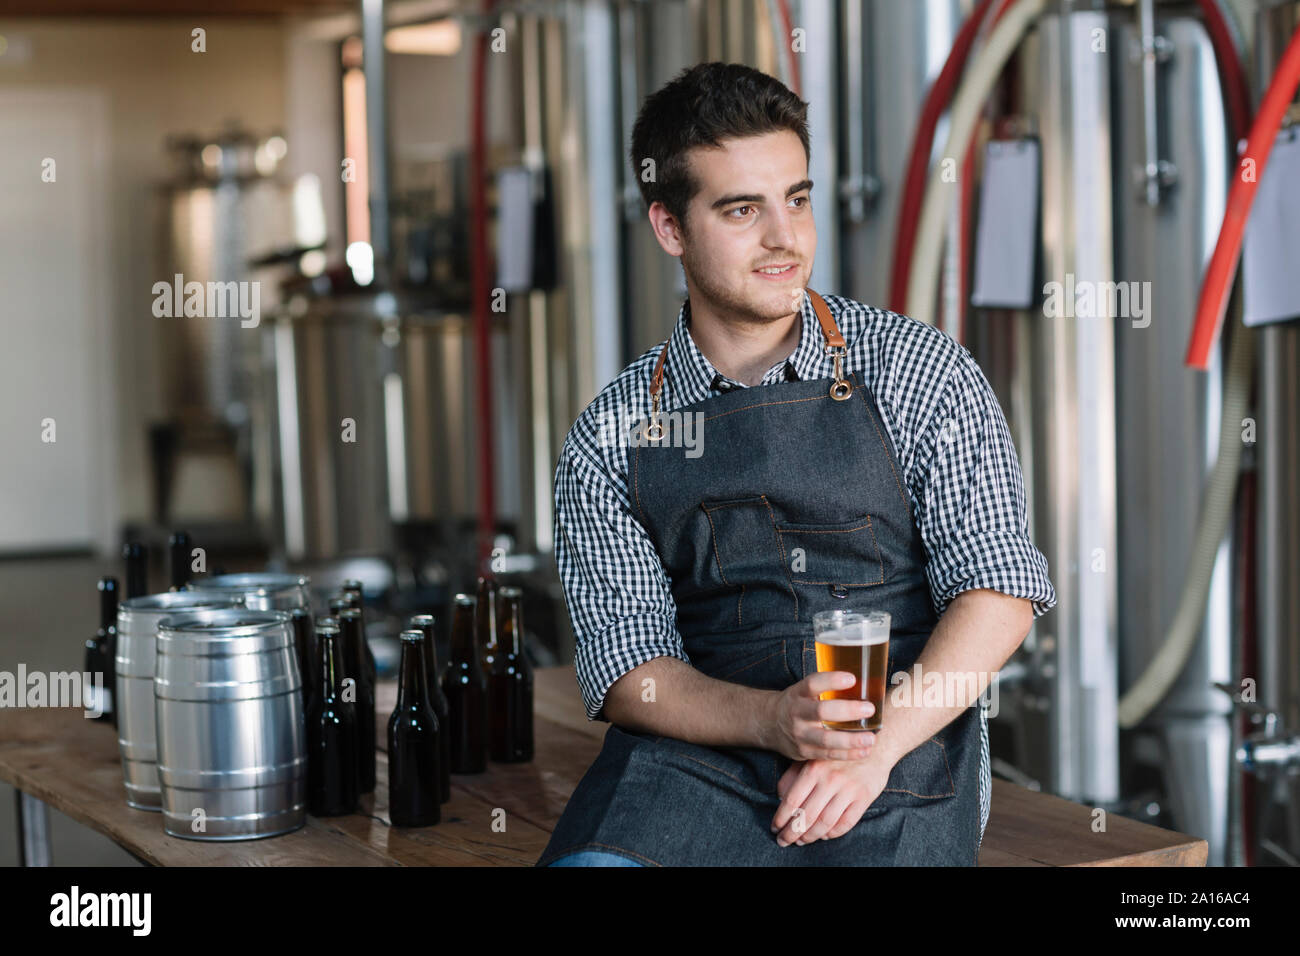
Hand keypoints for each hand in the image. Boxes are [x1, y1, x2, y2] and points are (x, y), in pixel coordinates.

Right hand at [762, 671, 877, 761]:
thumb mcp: (804, 690)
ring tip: (871, 738)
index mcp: (798, 693)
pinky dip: (848, 754)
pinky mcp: (804, 752)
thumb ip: (826, 687)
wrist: (770, 724)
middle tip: (869, 709)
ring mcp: (800, 734)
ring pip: (826, 739)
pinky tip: (865, 751)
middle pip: (821, 711)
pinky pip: (828, 755)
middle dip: (847, 710)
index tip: (852, 678)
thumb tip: (866, 679)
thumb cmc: (798, 703)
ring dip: (850, 740)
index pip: (813, 683)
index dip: (831, 680)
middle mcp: (797, 713)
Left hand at [769, 748, 893, 846]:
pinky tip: (825, 835)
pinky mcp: (864, 797)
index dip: (781, 818)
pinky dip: (834, 833)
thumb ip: (793, 775)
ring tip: (802, 841)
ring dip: (811, 836)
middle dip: (792, 832)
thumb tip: (780, 797)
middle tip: (784, 841)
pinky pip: (846, 823)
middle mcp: (830, 779)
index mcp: (813, 768)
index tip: (775, 828)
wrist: (873, 745)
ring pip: (825, 822)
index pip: (792, 800)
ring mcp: (848, 789)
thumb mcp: (811, 757)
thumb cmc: (836, 754)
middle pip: (807, 815)